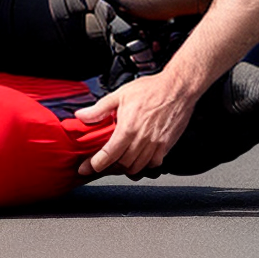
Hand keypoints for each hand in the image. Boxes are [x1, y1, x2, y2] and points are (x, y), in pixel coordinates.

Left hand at [74, 71, 197, 176]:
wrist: (177, 89)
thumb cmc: (150, 89)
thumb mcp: (119, 95)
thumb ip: (99, 109)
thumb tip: (81, 116)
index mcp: (128, 127)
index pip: (109, 154)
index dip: (95, 164)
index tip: (86, 168)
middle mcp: (142, 140)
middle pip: (122, 164)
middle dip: (109, 166)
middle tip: (101, 162)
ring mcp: (156, 145)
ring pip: (137, 167)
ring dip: (125, 167)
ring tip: (117, 160)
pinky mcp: (166, 147)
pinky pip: (152, 165)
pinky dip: (143, 165)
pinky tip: (137, 157)